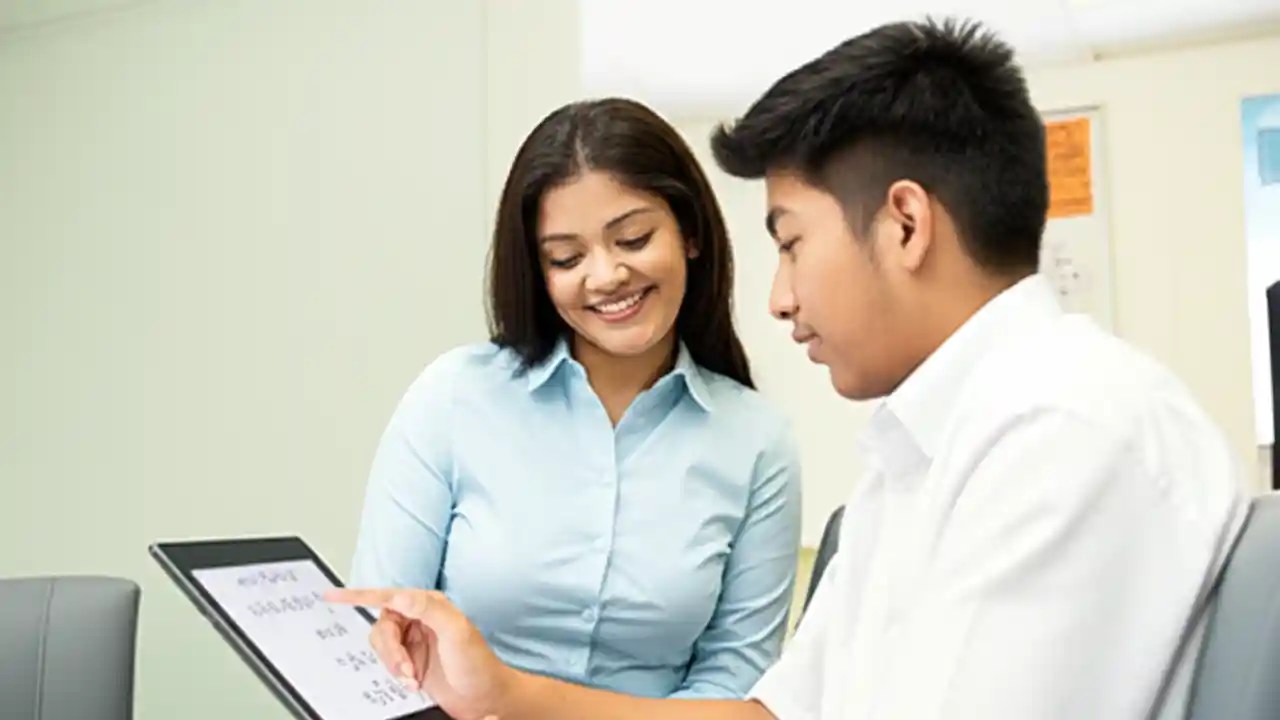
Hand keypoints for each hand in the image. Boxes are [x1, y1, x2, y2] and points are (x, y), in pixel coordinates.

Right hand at [327, 588, 515, 719]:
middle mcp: (419, 620)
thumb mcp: (457, 632)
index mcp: (428, 605)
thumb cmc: (478, 665)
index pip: (388, 596)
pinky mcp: (410, 663)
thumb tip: (401, 596)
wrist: (485, 699)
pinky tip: (413, 682)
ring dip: (394, 665)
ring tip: (412, 678)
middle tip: (406, 668)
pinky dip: (396, 675)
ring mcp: (413, 642)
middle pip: (382, 627)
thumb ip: (428, 610)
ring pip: (382, 647)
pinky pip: (388, 664)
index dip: (358, 595)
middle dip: (391, 651)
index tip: (333, 595)